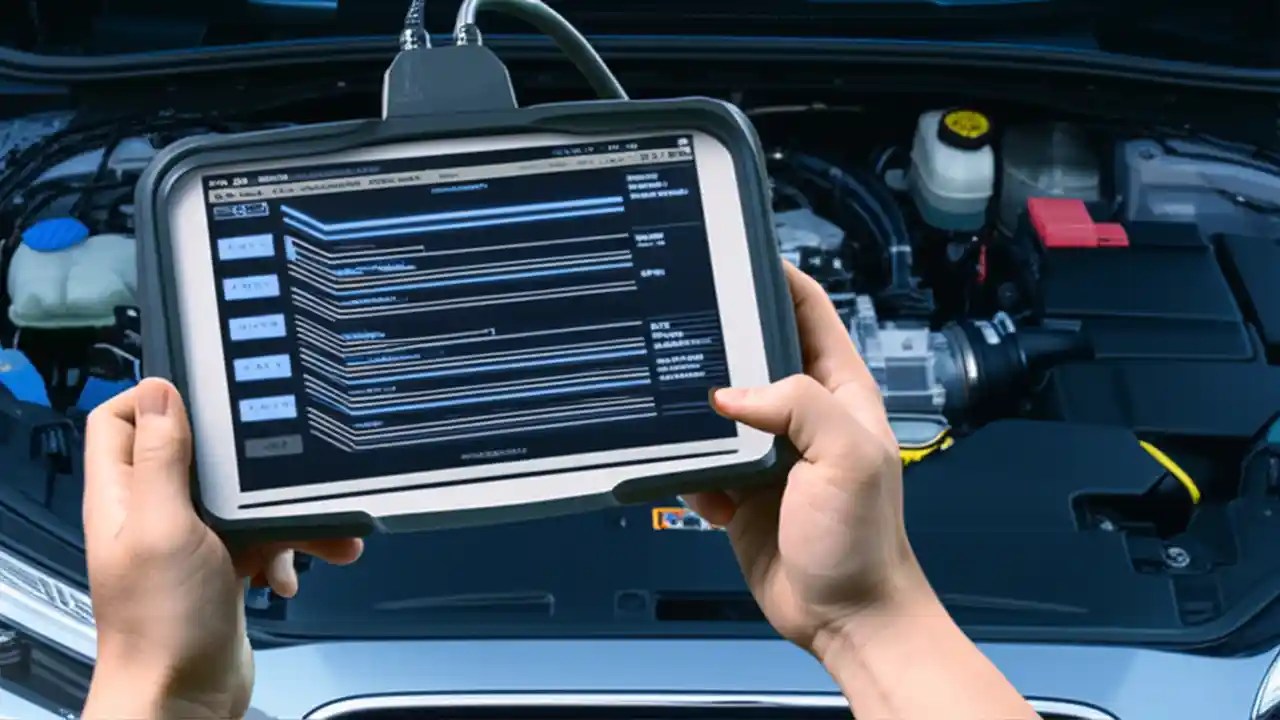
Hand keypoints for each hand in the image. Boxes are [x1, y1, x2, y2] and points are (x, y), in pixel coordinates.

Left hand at [81, 378, 362, 718]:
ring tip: (312, 529)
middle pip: (196, 451)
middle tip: (275, 462)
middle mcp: (152, 511)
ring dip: (280, 510)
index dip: (159, 397)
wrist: (186, 697)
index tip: (210, 394)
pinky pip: (263, 535)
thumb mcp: (163, 526)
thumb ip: (161, 458)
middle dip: (247, 459)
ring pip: (241, 495)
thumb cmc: (161, 626)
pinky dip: (287, 547)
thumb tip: (159, 393)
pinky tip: (291, 571)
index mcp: (123, 494)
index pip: (123, 419)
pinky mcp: (224, 565)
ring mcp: (189, 539)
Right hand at [686, 263, 933, 658]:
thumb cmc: (861, 537)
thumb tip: (730, 392)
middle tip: (674, 317)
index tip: (735, 251)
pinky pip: (701, 463)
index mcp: (837, 391)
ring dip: (693, 408)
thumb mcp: (846, 457)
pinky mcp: (740, 492)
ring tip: (661, 395)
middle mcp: (800, 414)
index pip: (808, 313)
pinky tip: (687, 478)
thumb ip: (798, 404)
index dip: (777, 278)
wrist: (845, 617)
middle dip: (718, 339)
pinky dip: (687, 467)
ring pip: (719, 409)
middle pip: (752, 355)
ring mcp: (768, 453)